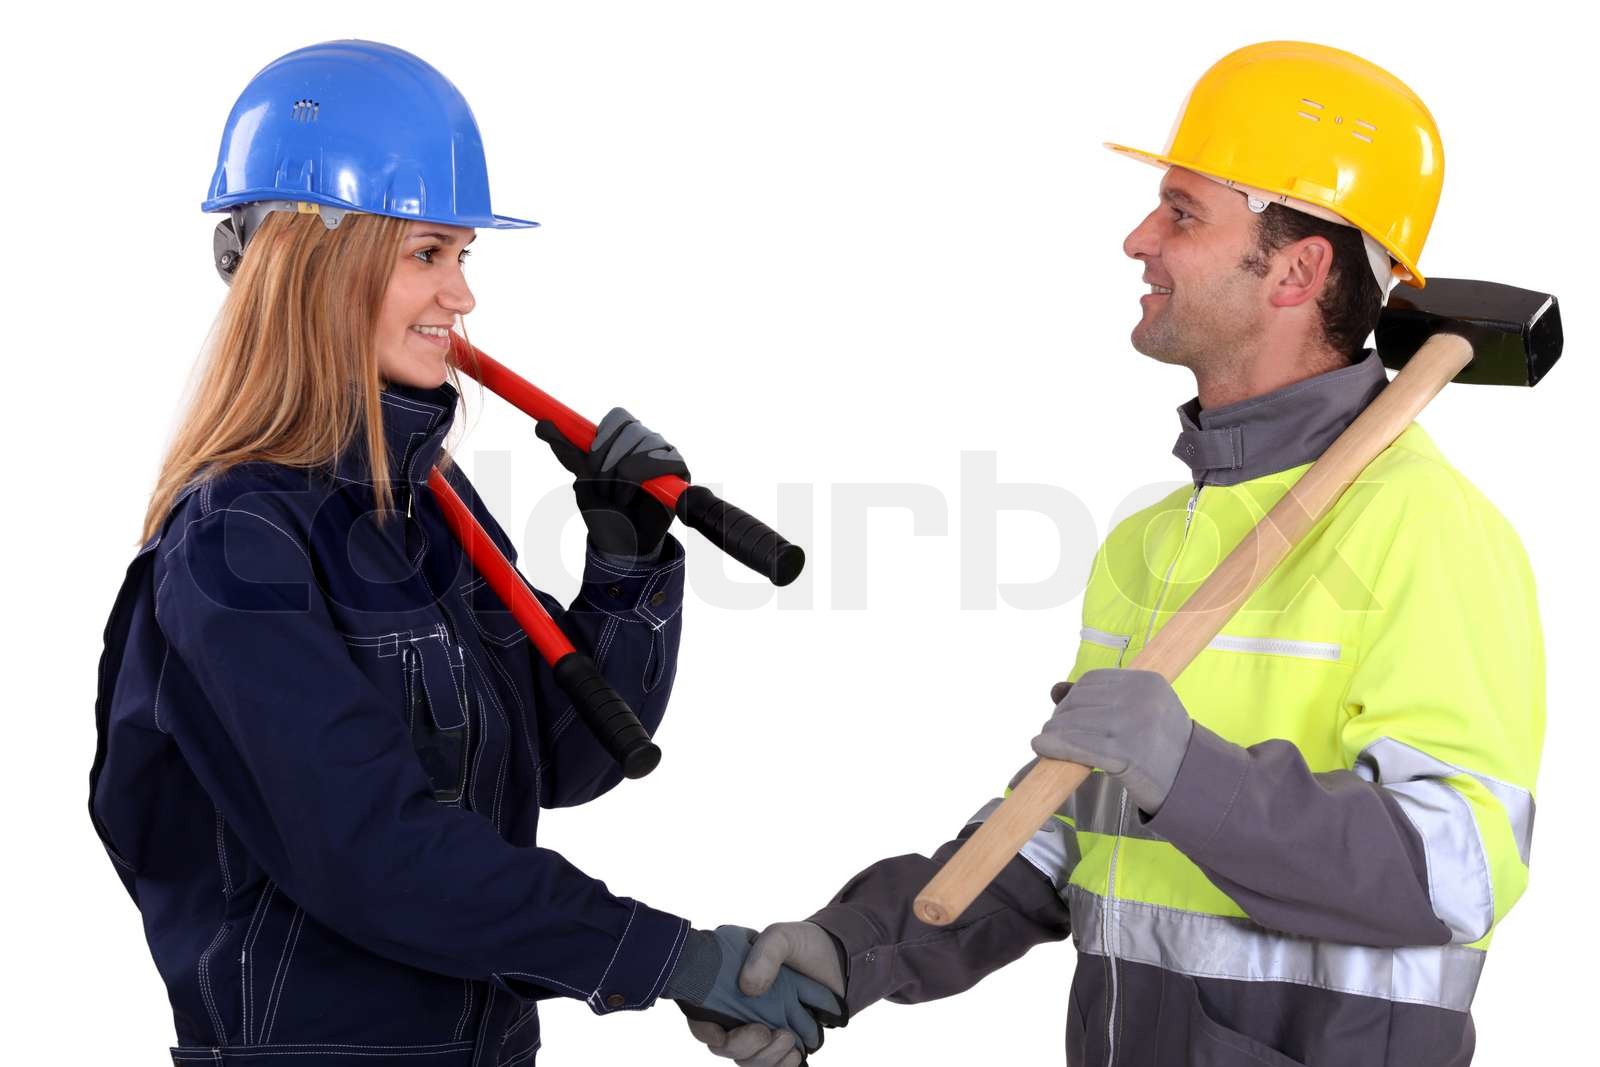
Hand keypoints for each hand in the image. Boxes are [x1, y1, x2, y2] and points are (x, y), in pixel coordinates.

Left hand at [535, 407, 688, 558]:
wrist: (623, 547)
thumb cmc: (605, 513)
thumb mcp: (582, 482)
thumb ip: (568, 452)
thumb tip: (542, 424)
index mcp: (624, 440)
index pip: (618, 417)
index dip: (603, 435)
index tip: (591, 459)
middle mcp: (646, 442)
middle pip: (630, 429)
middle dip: (608, 460)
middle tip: (603, 487)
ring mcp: (665, 455)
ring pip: (643, 445)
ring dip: (623, 477)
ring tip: (620, 498)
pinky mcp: (680, 471)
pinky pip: (663, 460)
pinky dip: (641, 481)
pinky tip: (638, 498)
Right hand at [684, 922, 845, 1065]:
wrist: (837, 957)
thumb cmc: (802, 944)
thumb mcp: (781, 937)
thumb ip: (766, 953)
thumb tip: (748, 989)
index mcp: (729, 986)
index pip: (703, 1017)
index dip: (706, 1031)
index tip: (723, 1033)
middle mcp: (741, 1011)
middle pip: (727, 1047)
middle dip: (744, 1048)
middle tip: (766, 1032)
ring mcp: (761, 1028)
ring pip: (749, 1060)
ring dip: (767, 1057)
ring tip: (789, 1040)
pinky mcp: (782, 1042)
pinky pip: (772, 1066)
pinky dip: (782, 1066)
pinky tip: (796, 1055)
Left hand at [1030, 668, 1192, 814]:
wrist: (1192, 783)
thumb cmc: (1161, 747)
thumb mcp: (1141, 711)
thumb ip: (1101, 698)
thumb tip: (1055, 689)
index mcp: (1148, 681)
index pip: (1092, 680)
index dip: (1072, 697)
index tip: (1065, 714)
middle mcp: (1141, 698)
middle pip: (1079, 700)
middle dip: (1061, 717)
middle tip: (1054, 732)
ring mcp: (1133, 725)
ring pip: (1074, 722)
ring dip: (1054, 732)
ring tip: (1047, 742)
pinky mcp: (1125, 753)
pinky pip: (1078, 745)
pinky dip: (1054, 746)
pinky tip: (1042, 748)